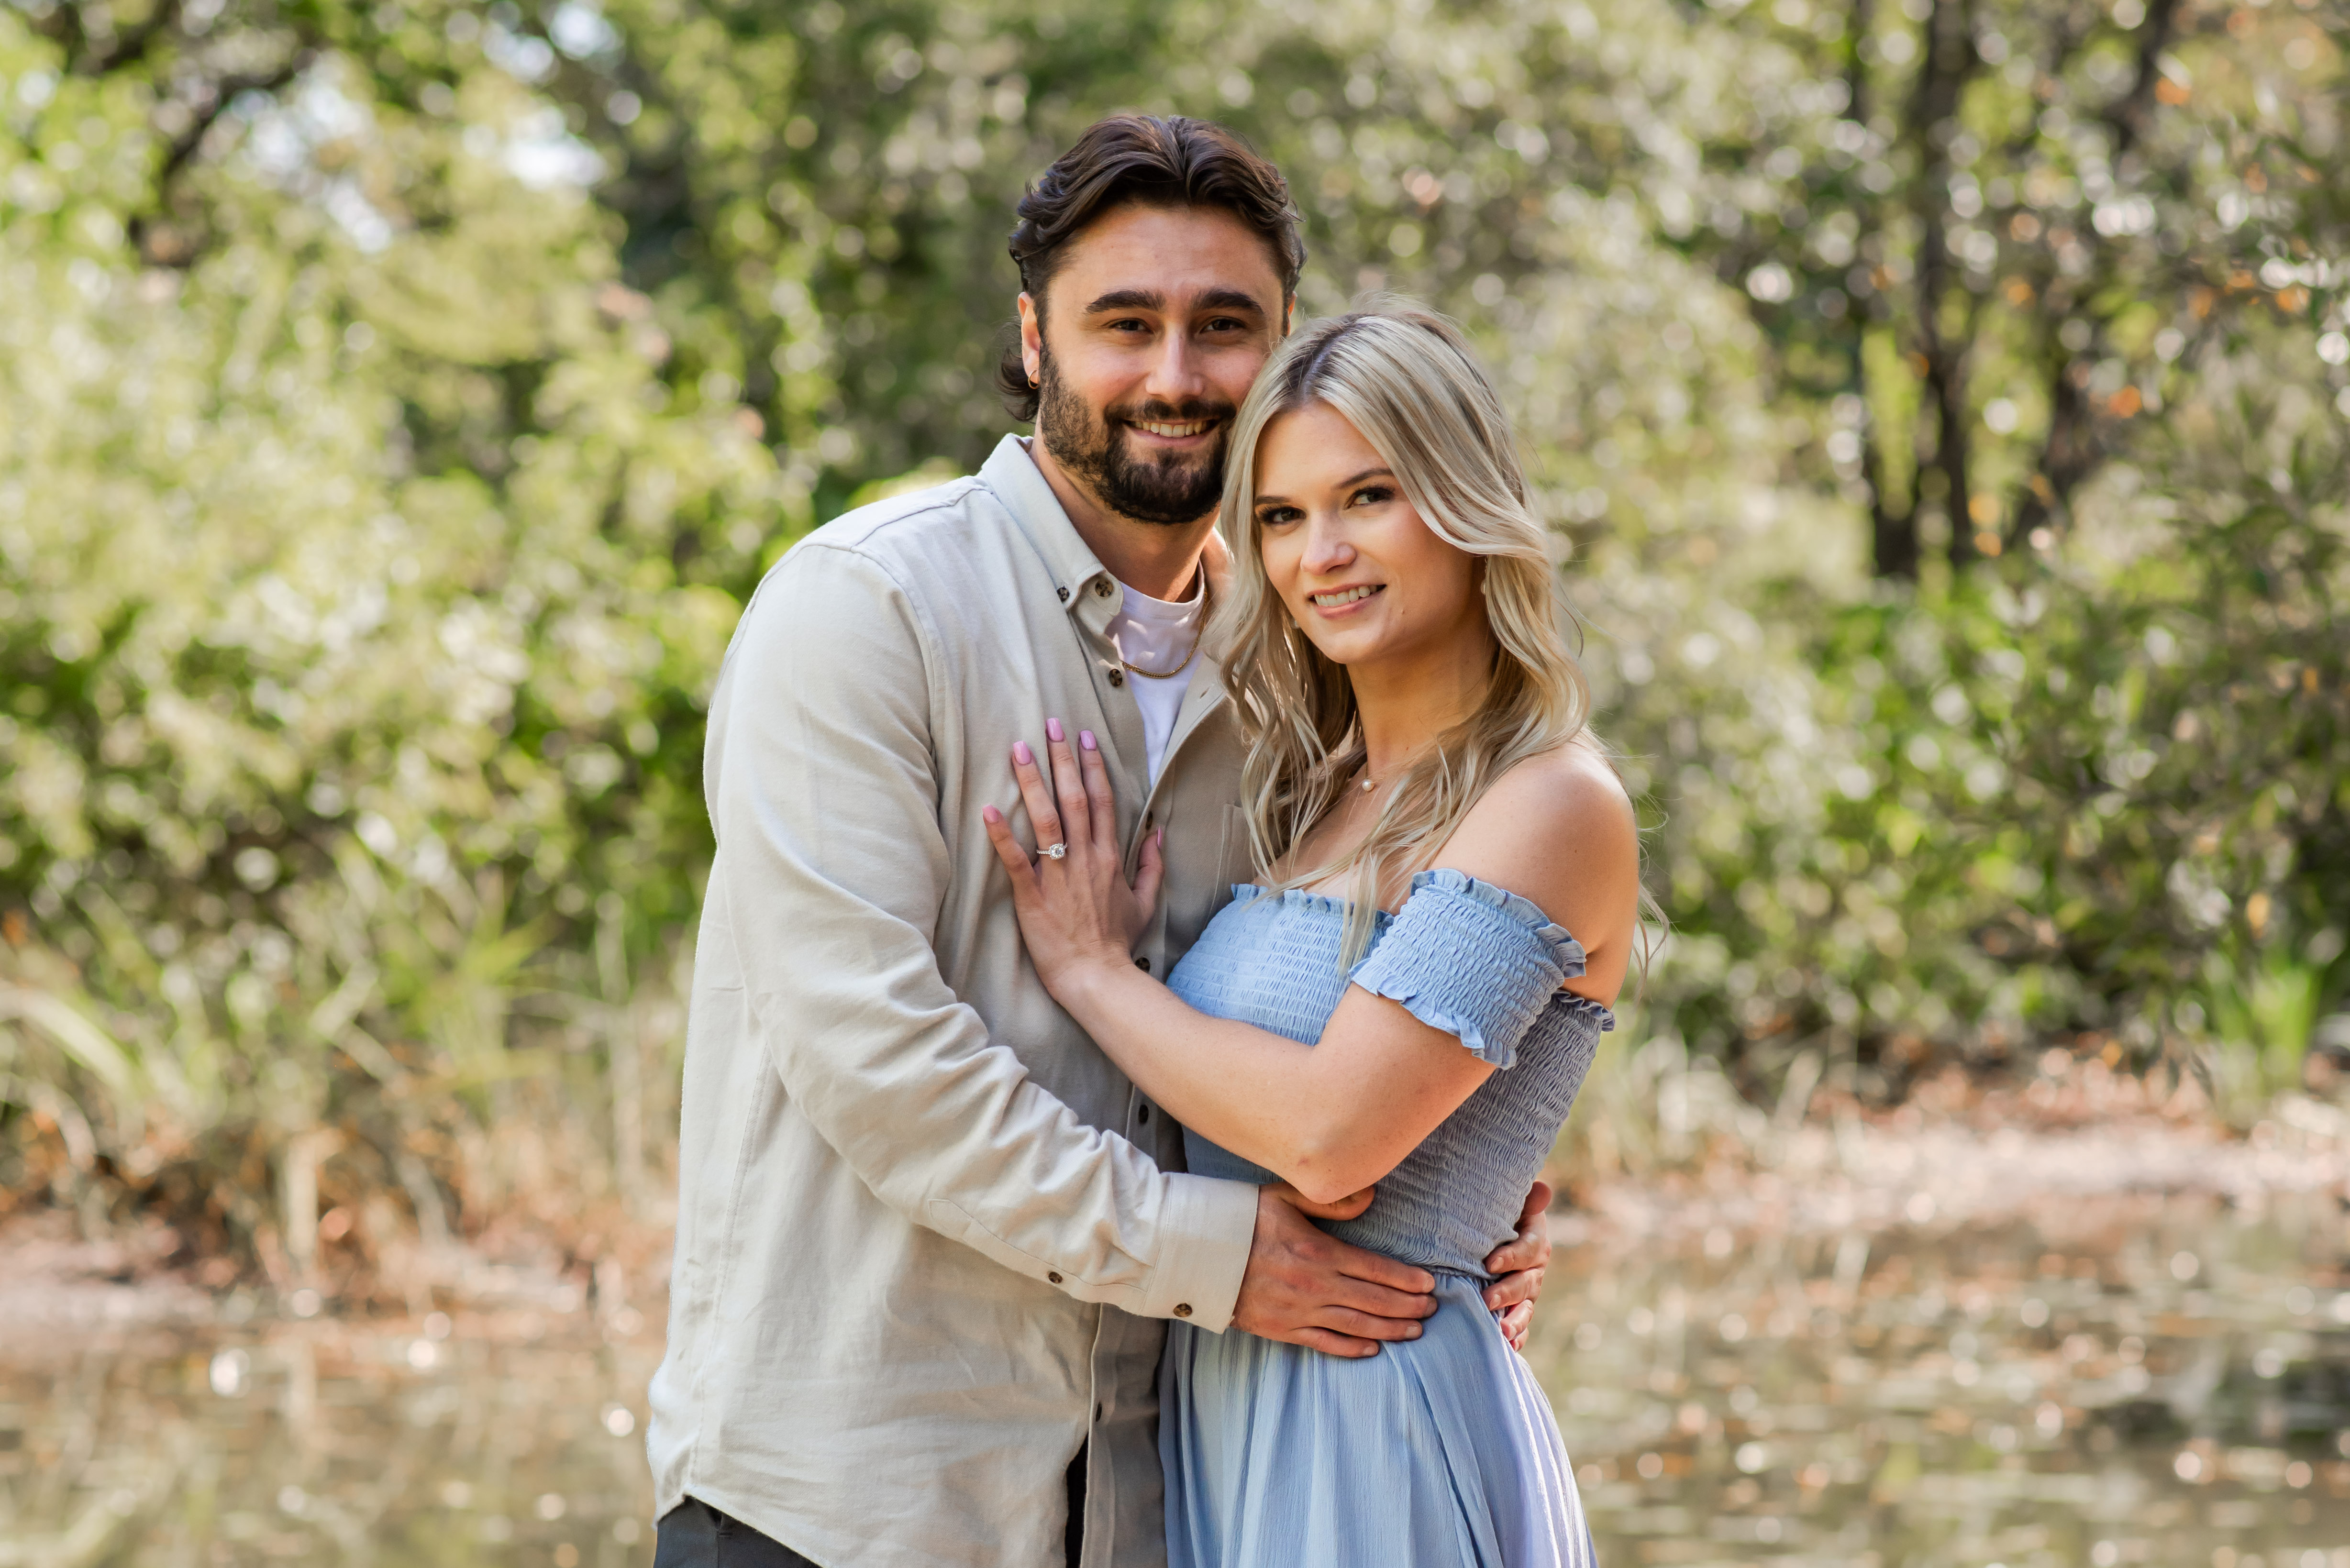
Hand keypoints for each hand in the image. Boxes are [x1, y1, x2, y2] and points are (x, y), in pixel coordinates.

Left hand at [982, 718, 1163, 993]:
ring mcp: (1058, 875)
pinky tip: (987, 808)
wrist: (1098, 978)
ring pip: (1046, 818)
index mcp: (1110, 857)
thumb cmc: (1116, 942)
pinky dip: (1001, 833)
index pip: (1102, 801)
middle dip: (1062, 758)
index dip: (1092, 767)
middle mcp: (1085, 858)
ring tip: (1018, 749)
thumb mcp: (1145, 902)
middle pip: (1074, 798)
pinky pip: (1015, 859)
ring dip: (1032, 781)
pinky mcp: (1032, 895)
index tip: (1084, 738)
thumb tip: (1157, 832)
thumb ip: (1152, 864)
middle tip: (1050, 724)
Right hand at [1232, 1183, 1437, 1357]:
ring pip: (1356, 1325)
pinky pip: (1325, 1343)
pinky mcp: (1282, 1329)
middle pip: (1373, 1300)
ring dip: (1389, 1328)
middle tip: (1432, 1309)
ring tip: (1415, 1330)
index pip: (1374, 1268)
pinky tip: (1373, 1348)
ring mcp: (1298, 1311)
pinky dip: (1351, 1348)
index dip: (1405, 1279)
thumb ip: (1330, 1200)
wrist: (1196, 1254)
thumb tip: (1370, 1197)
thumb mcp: (1284, 1196)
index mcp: (1317, 1251)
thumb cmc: (1241, 1219)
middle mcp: (1313, 1286)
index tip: (1429, 1284)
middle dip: (1407, 1306)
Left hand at [1481, 1179, 1553, 1352]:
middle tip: (1486, 1299)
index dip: (1511, 1256)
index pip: (1528, 1249)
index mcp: (1535, 1243)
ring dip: (1514, 1321)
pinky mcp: (1518, 1309)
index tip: (1489, 1262)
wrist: (1495, 1235)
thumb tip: (1542, 1189)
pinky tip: (1509, 1347)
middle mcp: (1535, 1270)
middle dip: (1507, 1292)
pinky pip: (1521, 1326)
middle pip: (1525, 1283)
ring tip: (1500, 1332)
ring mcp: (1528, 1293)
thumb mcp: (1511, 1205)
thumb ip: (1526, 1199)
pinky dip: (1516, 1337)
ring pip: (1525, 1309)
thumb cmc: (1500, 1217)